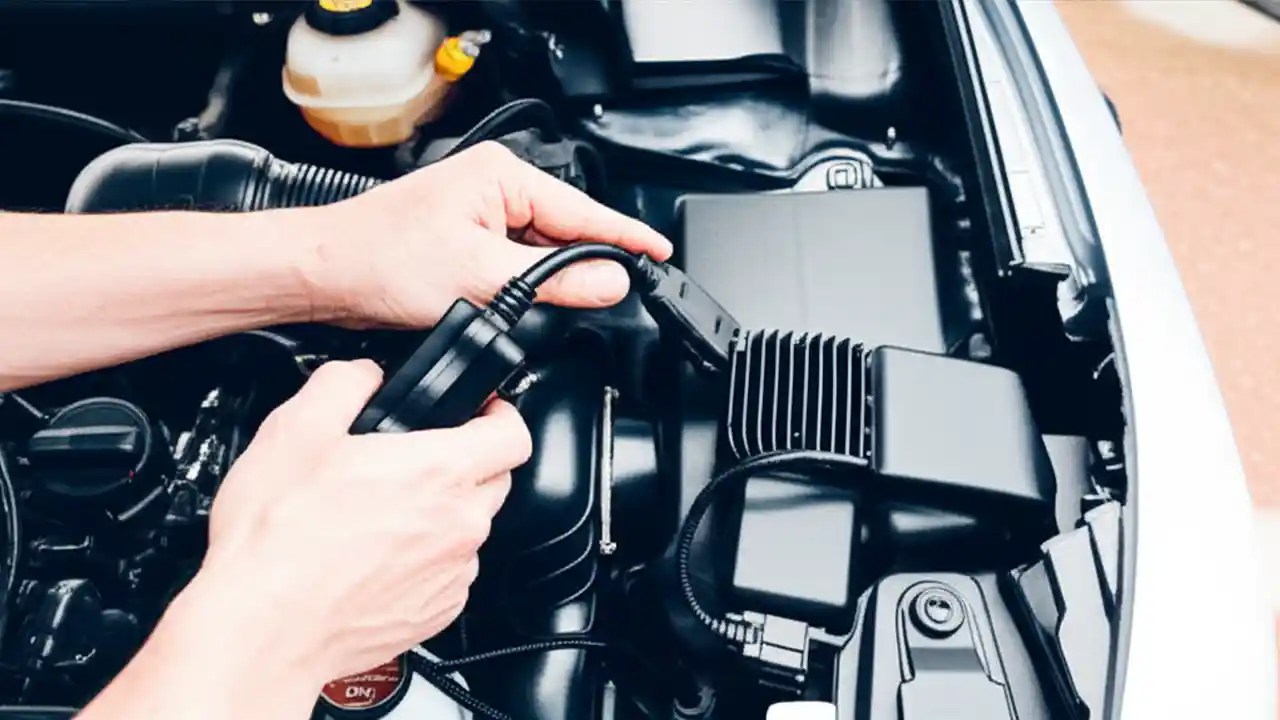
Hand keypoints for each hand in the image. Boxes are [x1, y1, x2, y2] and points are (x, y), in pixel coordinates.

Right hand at [177, 360, 530, 693]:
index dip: (500, 413)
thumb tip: (364, 375)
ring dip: (443, 515)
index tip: (482, 411)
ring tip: (383, 514)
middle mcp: (459, 526)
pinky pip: (450, 573)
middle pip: (496, 480)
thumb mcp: (296, 428)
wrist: (261, 628)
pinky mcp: (437, 613)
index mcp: (438, 473)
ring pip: (471, 529)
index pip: (514, 433)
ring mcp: (452, 574)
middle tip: (417, 460)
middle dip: (468, 462)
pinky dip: (426, 560)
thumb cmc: (278, 539)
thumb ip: (344, 383)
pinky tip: (376, 557)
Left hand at [303, 141, 672, 326]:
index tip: (660, 252)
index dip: (626, 237)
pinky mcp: (466, 238)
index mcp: (502, 177)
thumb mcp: (481, 276)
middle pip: (565, 231)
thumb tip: (607, 280)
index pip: (584, 211)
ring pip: (538, 251)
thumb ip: (552, 280)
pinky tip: (505, 302)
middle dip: (580, 266)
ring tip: (517, 302)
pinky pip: (513, 260)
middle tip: (598, 299)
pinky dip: (518, 283)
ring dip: (541, 280)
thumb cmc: (381, 258)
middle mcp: (493, 186)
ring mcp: (479, 212)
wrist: (325, 273)